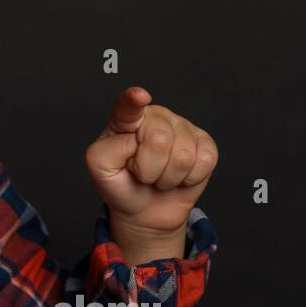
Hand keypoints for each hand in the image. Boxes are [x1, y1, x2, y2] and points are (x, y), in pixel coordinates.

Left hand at [85, 86, 218, 238]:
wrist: (145, 208)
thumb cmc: (121, 183)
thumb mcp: (100, 169)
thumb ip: (109, 150)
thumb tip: (134, 139)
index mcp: (125, 119)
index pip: (128, 105)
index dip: (134, 100)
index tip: (139, 97)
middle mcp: (155, 116)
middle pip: (159, 140)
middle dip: (149, 169)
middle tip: (142, 173)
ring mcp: (182, 126)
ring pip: (183, 156)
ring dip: (168, 178)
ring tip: (158, 176)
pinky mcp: (204, 142)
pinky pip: (205, 161)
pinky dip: (190, 179)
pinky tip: (179, 175)